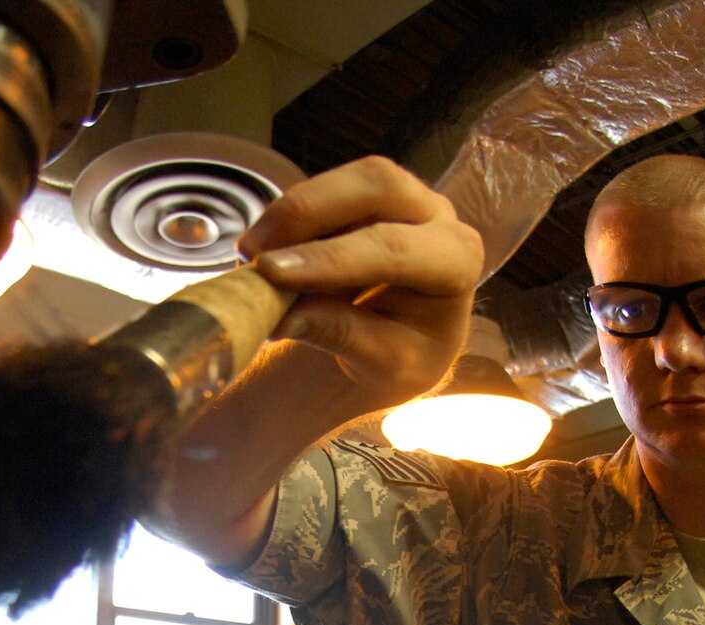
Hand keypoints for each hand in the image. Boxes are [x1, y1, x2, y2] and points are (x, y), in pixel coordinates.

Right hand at [238, 156, 483, 410]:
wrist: (404, 344)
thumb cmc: (404, 356)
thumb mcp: (383, 364)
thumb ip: (341, 336)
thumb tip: (282, 316)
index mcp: (457, 262)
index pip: (395, 250)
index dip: (329, 258)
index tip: (271, 273)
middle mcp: (439, 217)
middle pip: (378, 186)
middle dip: (309, 212)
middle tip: (252, 252)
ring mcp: (407, 198)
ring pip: (348, 179)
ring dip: (291, 212)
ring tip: (247, 255)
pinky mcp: (371, 196)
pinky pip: (326, 191)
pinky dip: (289, 218)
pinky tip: (263, 250)